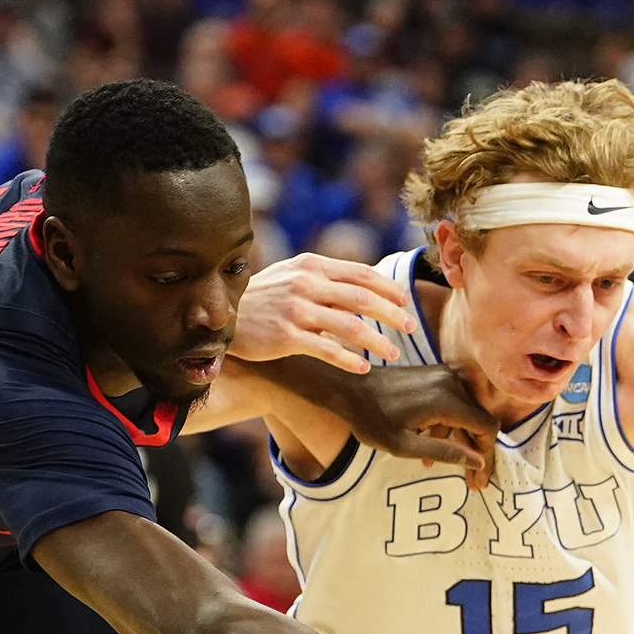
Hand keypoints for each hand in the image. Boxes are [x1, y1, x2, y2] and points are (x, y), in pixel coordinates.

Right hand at [229, 254, 416, 370]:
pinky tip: (363, 367)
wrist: (223, 316)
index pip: (360, 273)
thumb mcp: (291, 276)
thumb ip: (324, 280)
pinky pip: (327, 350)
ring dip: (377, 340)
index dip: (387, 288)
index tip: (404, 301)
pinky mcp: (286, 336)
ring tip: (393, 353)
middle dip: (392, 313)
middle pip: (362, 297)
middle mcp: (306, 284)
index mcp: (311, 266)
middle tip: (410, 326)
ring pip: (350, 325)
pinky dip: (349, 359)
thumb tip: (363, 289)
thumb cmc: (262, 298)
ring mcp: (296, 310)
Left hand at [329, 364, 496, 488]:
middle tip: (473, 482)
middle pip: (479, 420)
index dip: (487, 454)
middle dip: (477, 452)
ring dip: (462, 440)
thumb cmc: (371, 419)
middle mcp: (450, 383)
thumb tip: (478, 461)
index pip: (486, 427)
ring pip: (468, 413)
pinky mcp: (435, 376)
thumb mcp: (404, 446)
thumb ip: (444, 453)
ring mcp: (443, 376)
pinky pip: (454, 403)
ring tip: (453, 467)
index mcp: (445, 400)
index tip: (480, 477)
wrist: (348, 387)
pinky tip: (433, 445)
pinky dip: (450, 425)